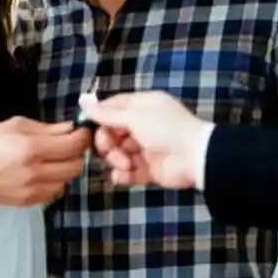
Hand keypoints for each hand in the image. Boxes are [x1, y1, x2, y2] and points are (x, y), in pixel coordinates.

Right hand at [0, 117, 89, 212]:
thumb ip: (46, 128)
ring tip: (54, 158)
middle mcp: (36, 172)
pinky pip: (56, 191)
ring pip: (68, 179)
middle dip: (76, 153)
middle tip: (68, 144)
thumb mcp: (15, 126)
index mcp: (32, 148)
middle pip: (76, 165)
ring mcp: (35, 190)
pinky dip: (56, 181)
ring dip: (66, 167)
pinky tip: (44, 172)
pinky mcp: (31, 202)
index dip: (83, 136)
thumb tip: (71, 128)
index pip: (74, 145)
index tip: (81, 131)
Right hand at [79, 91, 210, 189]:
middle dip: (107, 143)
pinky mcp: (149, 169)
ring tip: (126, 165)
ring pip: (118, 154)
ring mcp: (146, 148)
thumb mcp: (134, 117)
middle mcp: (143, 125)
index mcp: (142, 106)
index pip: (112, 108)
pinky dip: (123, 175)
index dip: (99, 117)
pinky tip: (123, 176)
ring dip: (117, 160)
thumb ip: (107, 113)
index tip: (88, 128)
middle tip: (110, 150)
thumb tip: (83, 101)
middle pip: (112, 133)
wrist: (195, 158)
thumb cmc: (166, 130)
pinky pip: (128, 172)